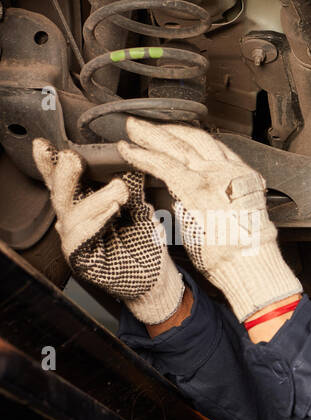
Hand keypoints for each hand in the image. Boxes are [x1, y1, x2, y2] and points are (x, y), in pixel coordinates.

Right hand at [32, 139, 183, 324]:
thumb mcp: (140, 206)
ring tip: (119, 191)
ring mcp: (74, 240)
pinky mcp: (80, 260)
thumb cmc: (145, 240)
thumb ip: (131, 186)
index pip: (62, 179)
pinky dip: (96, 222)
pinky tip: (111, 211)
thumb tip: (130, 160)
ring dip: (95, 199)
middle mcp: (73, 219)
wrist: (156, 275)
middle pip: (59, 192)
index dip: (49, 162)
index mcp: (82, 202)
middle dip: (62, 173)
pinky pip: (81, 238)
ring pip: (72, 214)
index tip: (45, 145)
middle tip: (71, 158)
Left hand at [116, 117, 301, 322]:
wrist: (251, 262)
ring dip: (151, 135)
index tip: (173, 134)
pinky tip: (127, 150)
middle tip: (145, 124)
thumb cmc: (245, 250)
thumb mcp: (237, 217)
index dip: (188, 137)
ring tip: (132, 129)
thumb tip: (195, 204)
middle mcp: (228, 170)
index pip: (212, 147)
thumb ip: (218, 203)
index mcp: (240, 176)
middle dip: (167, 129)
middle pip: (195, 138)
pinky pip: (164, 164)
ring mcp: (213, 176)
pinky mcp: (195, 187)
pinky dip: (143, 155)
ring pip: (178, 145)